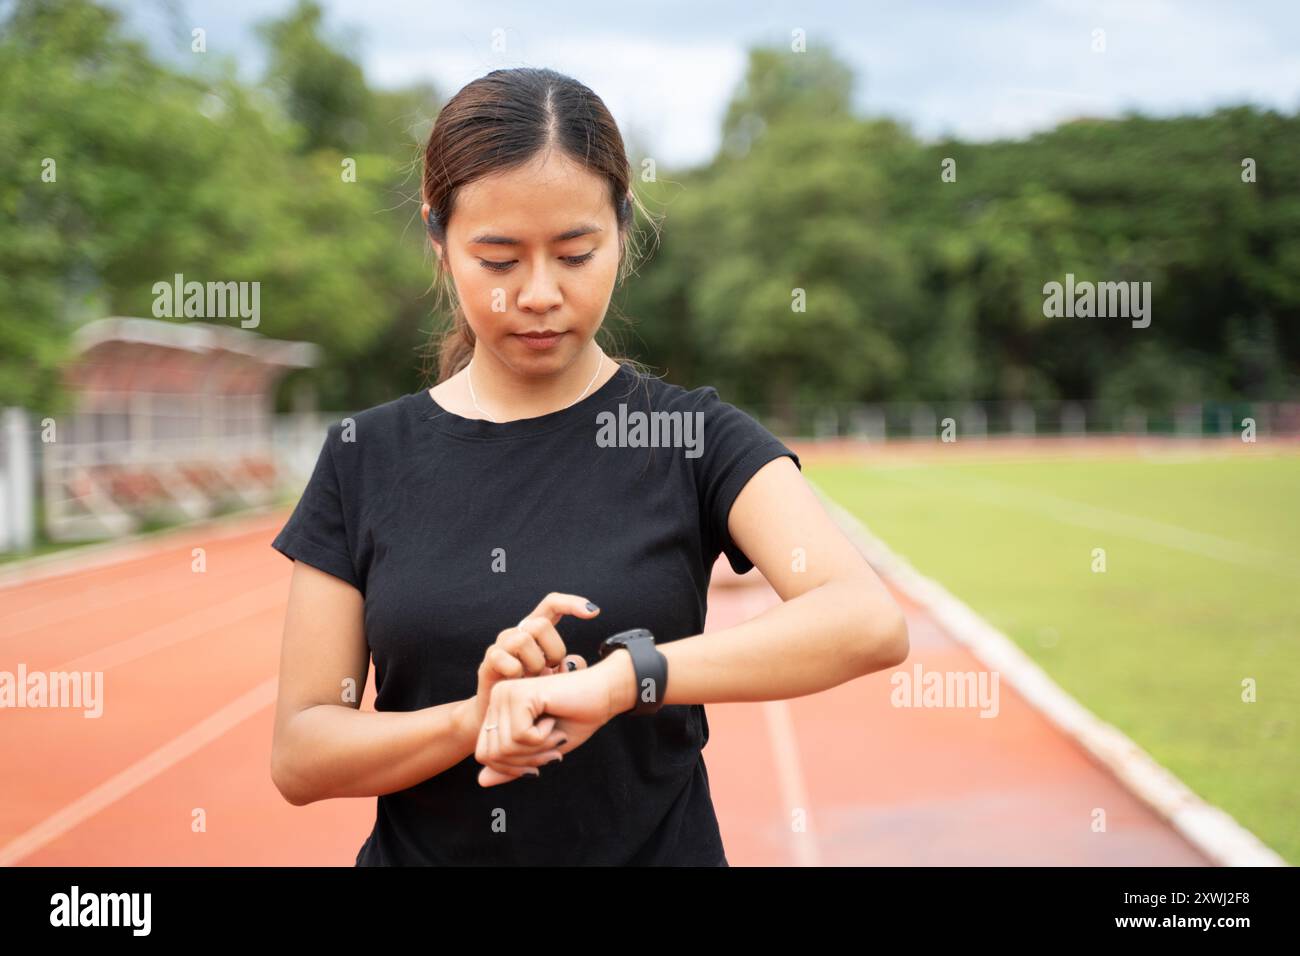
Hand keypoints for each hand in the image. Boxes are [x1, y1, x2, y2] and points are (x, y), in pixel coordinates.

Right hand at [465, 592, 599, 781]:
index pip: (551, 605)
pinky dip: (515, 672)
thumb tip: (575, 662)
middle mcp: (516, 633)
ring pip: (522, 639)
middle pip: (540, 624)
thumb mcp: (556, 682)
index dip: (572, 603)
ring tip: (532, 679)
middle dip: (554, 650)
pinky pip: (503, 658)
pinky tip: (518, 683)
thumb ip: (569, 670)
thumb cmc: (532, 697)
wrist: (503, 719)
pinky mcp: (488, 663)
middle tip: (551, 671)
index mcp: (534, 632)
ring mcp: (500, 646)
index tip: (595, 612)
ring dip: (534, 664)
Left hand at [474, 651, 634, 786]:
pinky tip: (552, 718)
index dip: (512, 768)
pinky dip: (542, 737)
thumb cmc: (575, 719)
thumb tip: (480, 781)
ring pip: (505, 747)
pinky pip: (520, 736)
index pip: (484, 755)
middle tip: (551, 746)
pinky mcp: (519, 694)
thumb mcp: (540, 751)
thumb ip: (511, 765)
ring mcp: (505, 693)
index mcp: (497, 709)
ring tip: (553, 731)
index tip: (540, 757)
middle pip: (491, 754)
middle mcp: (496, 697)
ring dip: (537, 749)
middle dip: (525, 760)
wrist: (603, 694)